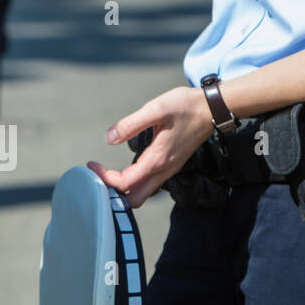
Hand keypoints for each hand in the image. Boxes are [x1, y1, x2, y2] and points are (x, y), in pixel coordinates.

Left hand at [89, 86, 213, 208]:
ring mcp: (170, 169)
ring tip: (106, 175)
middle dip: (113, 193)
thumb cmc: (186, 106)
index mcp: (157, 159)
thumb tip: (109, 138)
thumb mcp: (156, 109)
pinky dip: (134, 184)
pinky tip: (124, 172)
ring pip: (143, 193)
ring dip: (123, 190)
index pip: (124, 183)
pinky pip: (150, 184)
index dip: (104, 178)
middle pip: (134, 199)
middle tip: (98, 177)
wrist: (213, 108)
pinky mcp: (172, 165)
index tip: (91, 165)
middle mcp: (164, 170)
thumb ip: (130, 124)